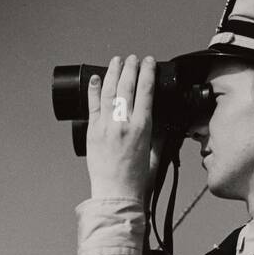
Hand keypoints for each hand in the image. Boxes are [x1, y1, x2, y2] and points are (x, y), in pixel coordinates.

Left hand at [86, 54, 161, 200]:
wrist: (116, 197)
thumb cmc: (136, 182)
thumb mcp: (155, 157)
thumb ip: (158, 137)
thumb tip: (161, 122)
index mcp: (142, 128)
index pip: (145, 91)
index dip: (147, 72)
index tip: (148, 62)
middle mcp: (123, 124)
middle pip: (127, 86)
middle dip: (130, 67)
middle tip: (133, 58)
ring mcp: (105, 127)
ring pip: (109, 91)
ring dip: (113, 72)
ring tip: (117, 60)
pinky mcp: (92, 133)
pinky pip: (92, 105)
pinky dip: (94, 89)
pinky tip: (97, 78)